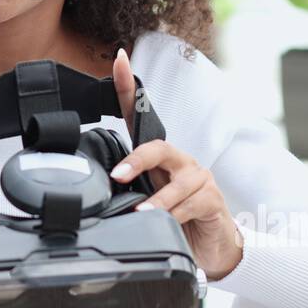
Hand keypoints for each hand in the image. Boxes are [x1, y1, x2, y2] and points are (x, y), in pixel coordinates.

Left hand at [110, 47, 243, 280]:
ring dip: (156, 201)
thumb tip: (94, 189)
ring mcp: (198, 177)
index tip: (119, 60)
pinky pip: (191, 203)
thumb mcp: (143, 201)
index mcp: (158, 157)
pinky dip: (175, 215)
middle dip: (138, 160)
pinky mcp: (212, 198)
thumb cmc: (173, 218)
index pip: (139, 115)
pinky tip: (167, 223)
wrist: (209, 246)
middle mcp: (179, 161)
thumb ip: (124, 191)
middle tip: (119, 176)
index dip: (127, 86)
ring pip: (175, 183)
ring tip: (142, 213)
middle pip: (159, 147)